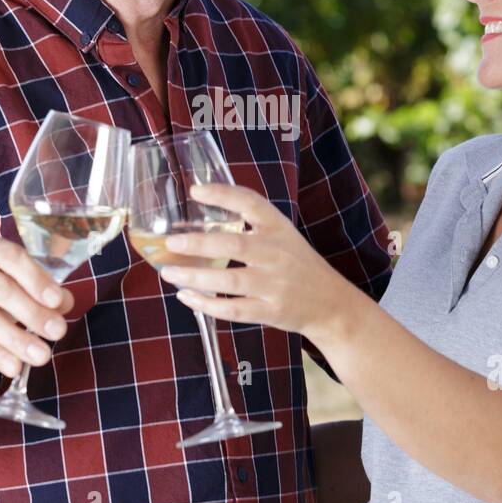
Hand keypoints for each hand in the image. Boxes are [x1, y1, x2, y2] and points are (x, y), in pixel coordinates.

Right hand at [0, 233, 75, 378]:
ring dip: (17, 339)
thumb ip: (44, 293)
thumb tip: (65, 303)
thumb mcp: (19, 289)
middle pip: (1, 289)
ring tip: (41, 356)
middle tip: (58, 332)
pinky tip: (14, 366)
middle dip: (33, 313)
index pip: (13, 257)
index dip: (37, 280)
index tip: (57, 301)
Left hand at [158, 182, 363, 340]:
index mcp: (279, 228)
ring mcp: (274, 285)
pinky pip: (233, 310)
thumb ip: (251, 224)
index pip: (251, 203)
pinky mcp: (270, 312)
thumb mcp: (282, 235)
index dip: (222, 194)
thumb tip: (200, 210)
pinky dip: (207, 304)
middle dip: (199, 243)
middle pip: (234, 245)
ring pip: (229, 282)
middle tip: (171, 241)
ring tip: (169, 272)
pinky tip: (186, 297)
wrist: (331, 303)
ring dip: (195, 276)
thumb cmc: (297, 264)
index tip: (196, 190)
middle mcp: (277, 254)